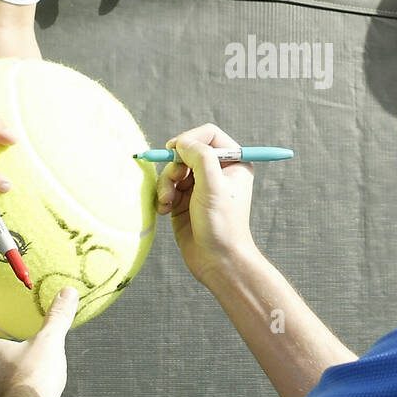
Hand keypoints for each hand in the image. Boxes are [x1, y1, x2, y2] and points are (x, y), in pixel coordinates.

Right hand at [155, 124, 259, 288]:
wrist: (217, 261)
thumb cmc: (222, 225)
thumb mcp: (213, 185)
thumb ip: (200, 156)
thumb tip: (181, 142)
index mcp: (234, 162)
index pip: (209, 134)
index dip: (190, 138)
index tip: (175, 149)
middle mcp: (217, 171)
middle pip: (186, 151)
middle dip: (175, 165)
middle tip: (175, 181)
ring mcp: (200, 186)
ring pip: (173, 169)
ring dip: (166, 183)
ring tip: (168, 202)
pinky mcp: (184, 201)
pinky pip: (167, 187)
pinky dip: (163, 196)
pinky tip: (165, 210)